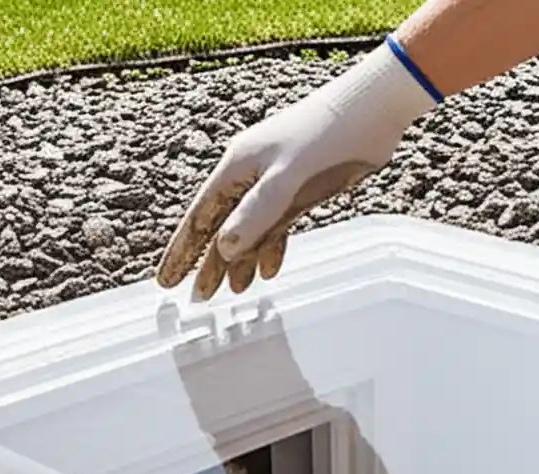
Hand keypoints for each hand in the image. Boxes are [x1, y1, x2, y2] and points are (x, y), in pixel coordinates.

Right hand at [155, 36, 438, 300]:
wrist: (373, 109)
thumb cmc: (328, 136)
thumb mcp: (289, 176)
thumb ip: (258, 211)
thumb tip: (224, 248)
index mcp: (238, 168)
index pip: (200, 217)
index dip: (183, 251)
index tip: (166, 281)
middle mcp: (251, 175)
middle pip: (222, 227)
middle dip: (209, 263)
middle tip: (199, 299)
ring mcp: (277, 181)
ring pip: (252, 228)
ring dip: (243, 259)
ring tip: (235, 291)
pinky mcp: (302, 187)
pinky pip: (278, 222)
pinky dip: (272, 245)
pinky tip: (269, 269)